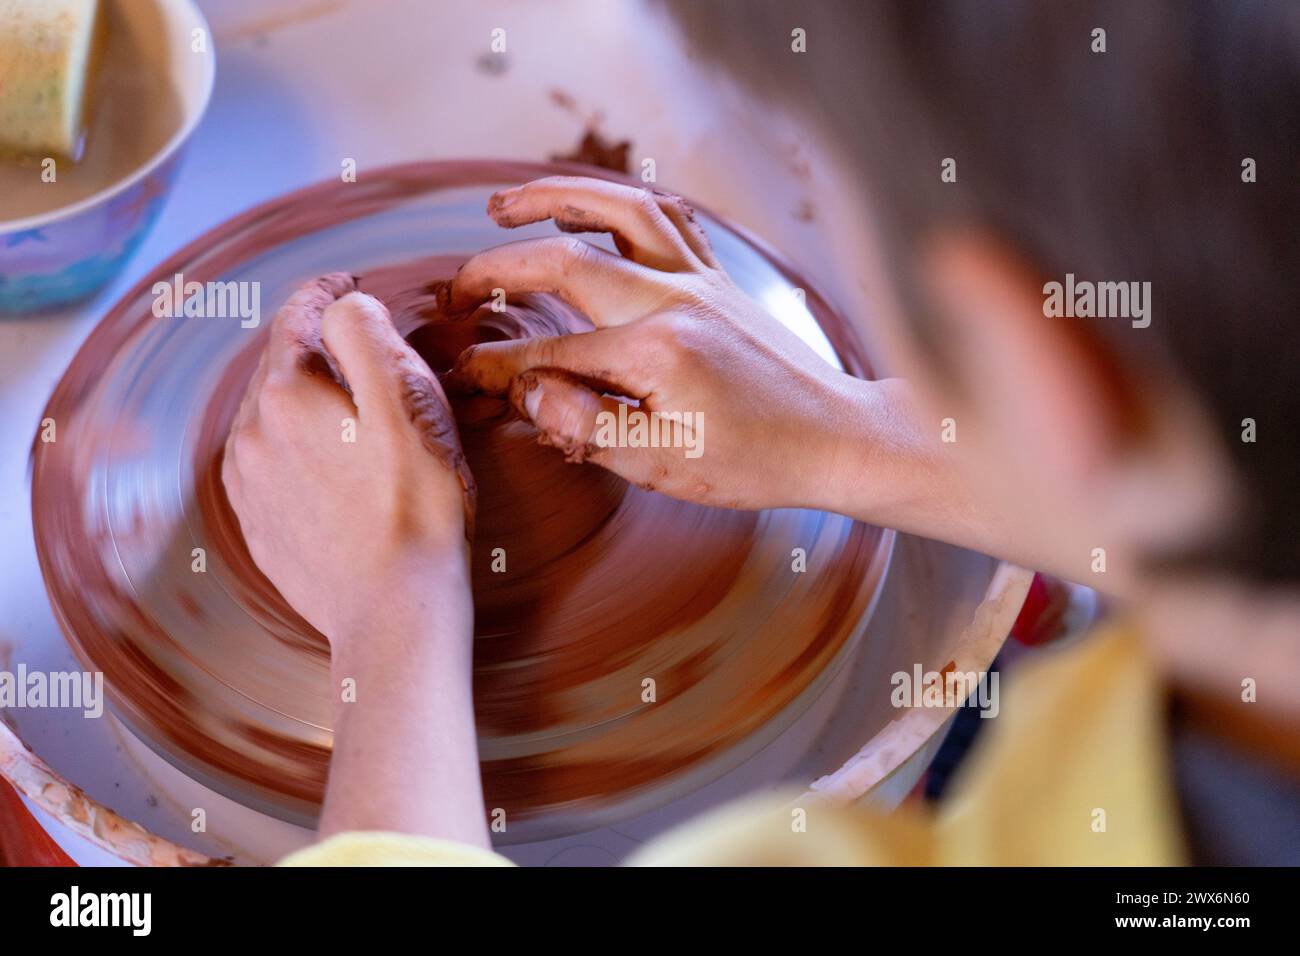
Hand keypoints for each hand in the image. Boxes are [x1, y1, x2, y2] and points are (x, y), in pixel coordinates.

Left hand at [222, 274, 475, 643]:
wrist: (395, 610)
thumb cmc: (417, 506)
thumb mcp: (409, 400)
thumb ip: (367, 333)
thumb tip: (343, 306)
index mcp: (286, 393)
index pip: (300, 315)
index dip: (328, 290)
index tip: (349, 283)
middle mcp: (251, 432)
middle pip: (282, 363)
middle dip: (317, 345)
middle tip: (362, 343)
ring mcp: (248, 483)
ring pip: (271, 413)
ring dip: (305, 398)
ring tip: (349, 405)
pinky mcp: (259, 524)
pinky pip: (270, 462)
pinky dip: (295, 445)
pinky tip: (331, 462)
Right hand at [447, 176, 866, 510]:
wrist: (834, 437)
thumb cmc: (757, 460)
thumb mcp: (666, 464)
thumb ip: (588, 427)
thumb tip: (527, 390)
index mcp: (655, 352)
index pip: (549, 354)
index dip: (496, 366)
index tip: (462, 376)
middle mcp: (674, 300)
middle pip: (566, 261)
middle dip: (498, 270)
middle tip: (457, 290)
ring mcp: (699, 280)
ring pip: (618, 210)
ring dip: (553, 197)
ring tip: (502, 206)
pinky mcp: (717, 278)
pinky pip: (665, 218)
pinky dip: (620, 205)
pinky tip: (592, 210)